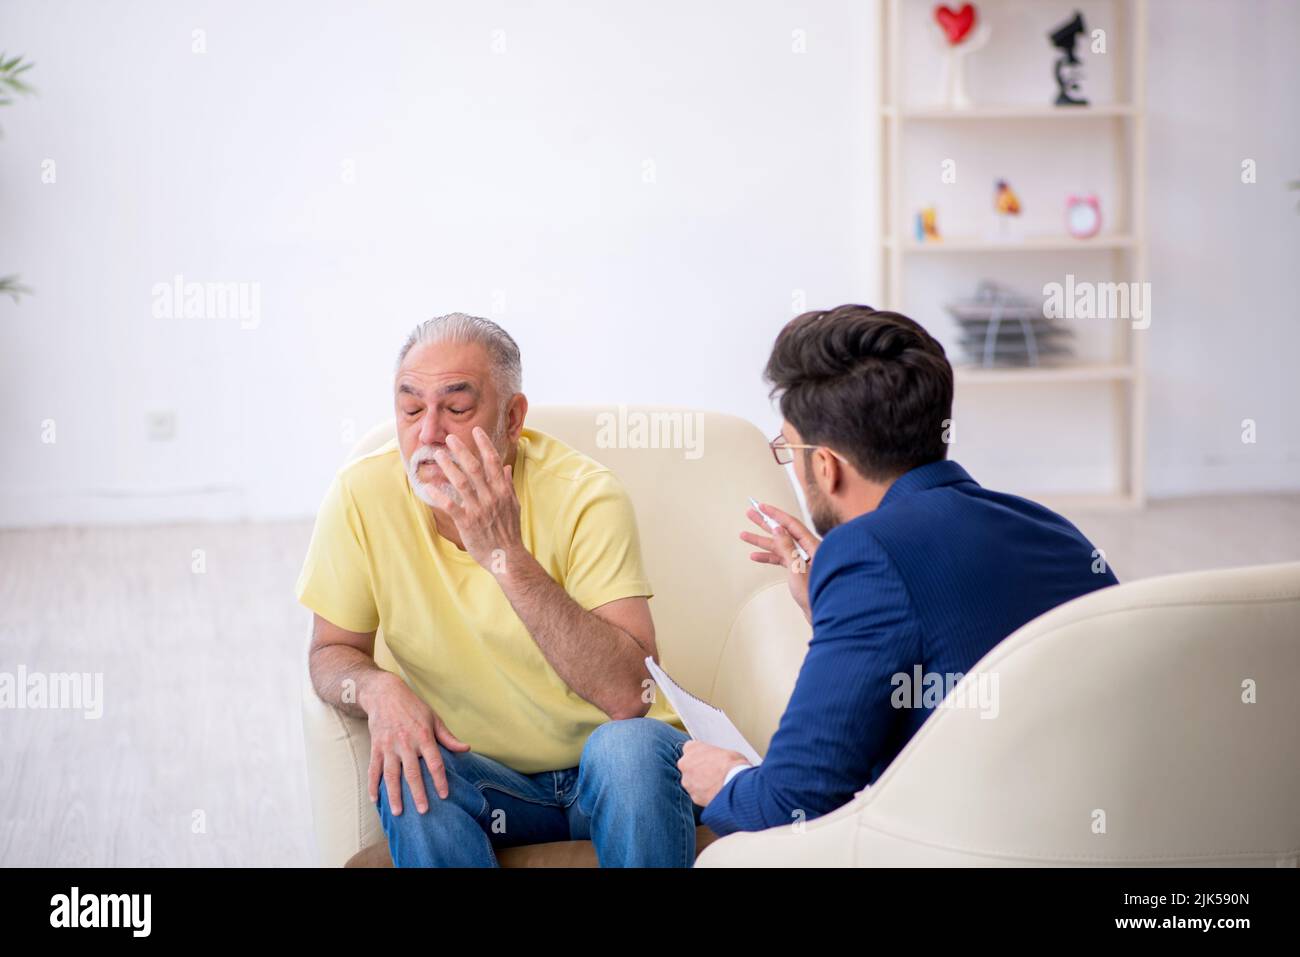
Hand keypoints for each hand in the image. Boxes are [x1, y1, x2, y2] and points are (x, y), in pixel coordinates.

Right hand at [364, 673, 470, 814]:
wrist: (384, 693)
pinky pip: (374, 769)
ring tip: (397, 812)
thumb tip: (466, 749)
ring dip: (394, 794)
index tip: (444, 795)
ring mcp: (389, 746)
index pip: (434, 762)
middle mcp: (406, 742)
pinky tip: (376, 800)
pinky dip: (373, 785)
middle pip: (412, 772)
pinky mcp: (376, 747)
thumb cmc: (413, 707)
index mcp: (424, 736)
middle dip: (418, 793)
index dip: (440, 780)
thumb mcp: (433, 718)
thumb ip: (448, 737)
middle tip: (423, 811)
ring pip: (391, 775)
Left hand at [425, 427, 524, 571]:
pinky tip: (428, 486)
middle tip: (450, 437)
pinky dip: (439, 495)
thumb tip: (506, 467)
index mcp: (502, 491)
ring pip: (462, 483)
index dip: (484, 445)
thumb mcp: (514, 505)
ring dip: (449, 467)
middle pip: (475, 468)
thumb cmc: (509, 532)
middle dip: (462, 451)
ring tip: (438, 455)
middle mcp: (491, 497)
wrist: (507, 557)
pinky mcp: (467, 522)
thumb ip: (508, 485)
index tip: (476, 431)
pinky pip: (451, 505)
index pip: (493, 462)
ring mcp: (479, 509)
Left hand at [677, 740, 750, 806]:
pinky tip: (716, 793)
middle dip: (698, 770)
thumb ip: (714, 755)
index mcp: (692, 748)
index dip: (700, 755)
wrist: (735, 785)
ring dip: (700, 783)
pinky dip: (705, 795)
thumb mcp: (726, 751)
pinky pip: (698, 795)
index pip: (690, 749)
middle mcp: (685, 764)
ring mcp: (687, 782)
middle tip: (713, 772)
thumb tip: (719, 760)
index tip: (708, 759)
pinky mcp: (693, 796)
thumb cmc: (732, 765)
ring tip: (716, 784)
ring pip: (691, 782)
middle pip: (688, 766)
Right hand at [740, 502, 819, 622]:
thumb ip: (787, 547)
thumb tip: (777, 529)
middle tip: (750, 514)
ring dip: (762, 541)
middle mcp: (808, 550)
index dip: (775, 514)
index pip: (791, 524)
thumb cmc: (815, 593)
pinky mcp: (799, 570)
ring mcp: (803, 560)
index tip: (761, 506)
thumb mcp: (797, 569)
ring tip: (744, 535)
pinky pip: (781, 559)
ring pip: (779, 546)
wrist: (824, 614)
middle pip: (783, 532)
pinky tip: (755, 556)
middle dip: (765, 524)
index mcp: (813, 545)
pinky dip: (768, 557)